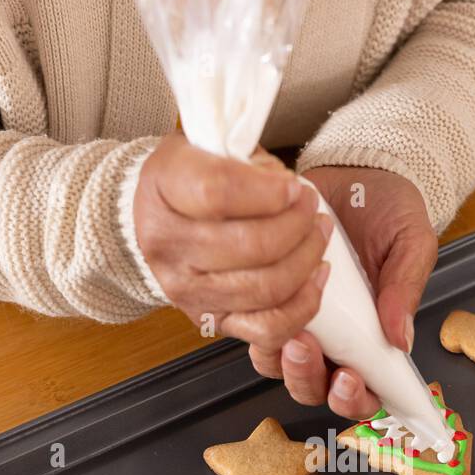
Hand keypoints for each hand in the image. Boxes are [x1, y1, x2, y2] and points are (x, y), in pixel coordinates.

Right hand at [134, 135, 332, 349]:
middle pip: (252, 245)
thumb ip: (247, 159)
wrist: (157, 218)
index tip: (293, 186)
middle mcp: (169, 246)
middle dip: (298, 225)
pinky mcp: (212, 320)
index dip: (269, 192)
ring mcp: (188, 290)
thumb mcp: (209, 145)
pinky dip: (302, 306)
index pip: (218, 193)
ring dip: (307, 259)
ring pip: (266, 287)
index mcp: (164, 189)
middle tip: (311, 207)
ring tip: (318, 234)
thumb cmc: (191, 178)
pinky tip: (315, 277)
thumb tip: (290, 188)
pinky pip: (267, 329)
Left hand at [248, 166, 437, 418]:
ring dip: (279, 358)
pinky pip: (250, 323)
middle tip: (305, 349)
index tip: (349, 380)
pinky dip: (255, 319)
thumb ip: (406, 289)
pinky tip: (266, 299)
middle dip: (307, 379)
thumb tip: (401, 338)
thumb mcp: (411, 245)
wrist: (357, 167)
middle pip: (312, 387)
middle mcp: (333, 338)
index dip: (353, 400)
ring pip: (276, 364)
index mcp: (372, 338)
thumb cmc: (390, 211)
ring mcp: (296, 318)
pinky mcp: (266, 293)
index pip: (363, 392)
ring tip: (288, 330)